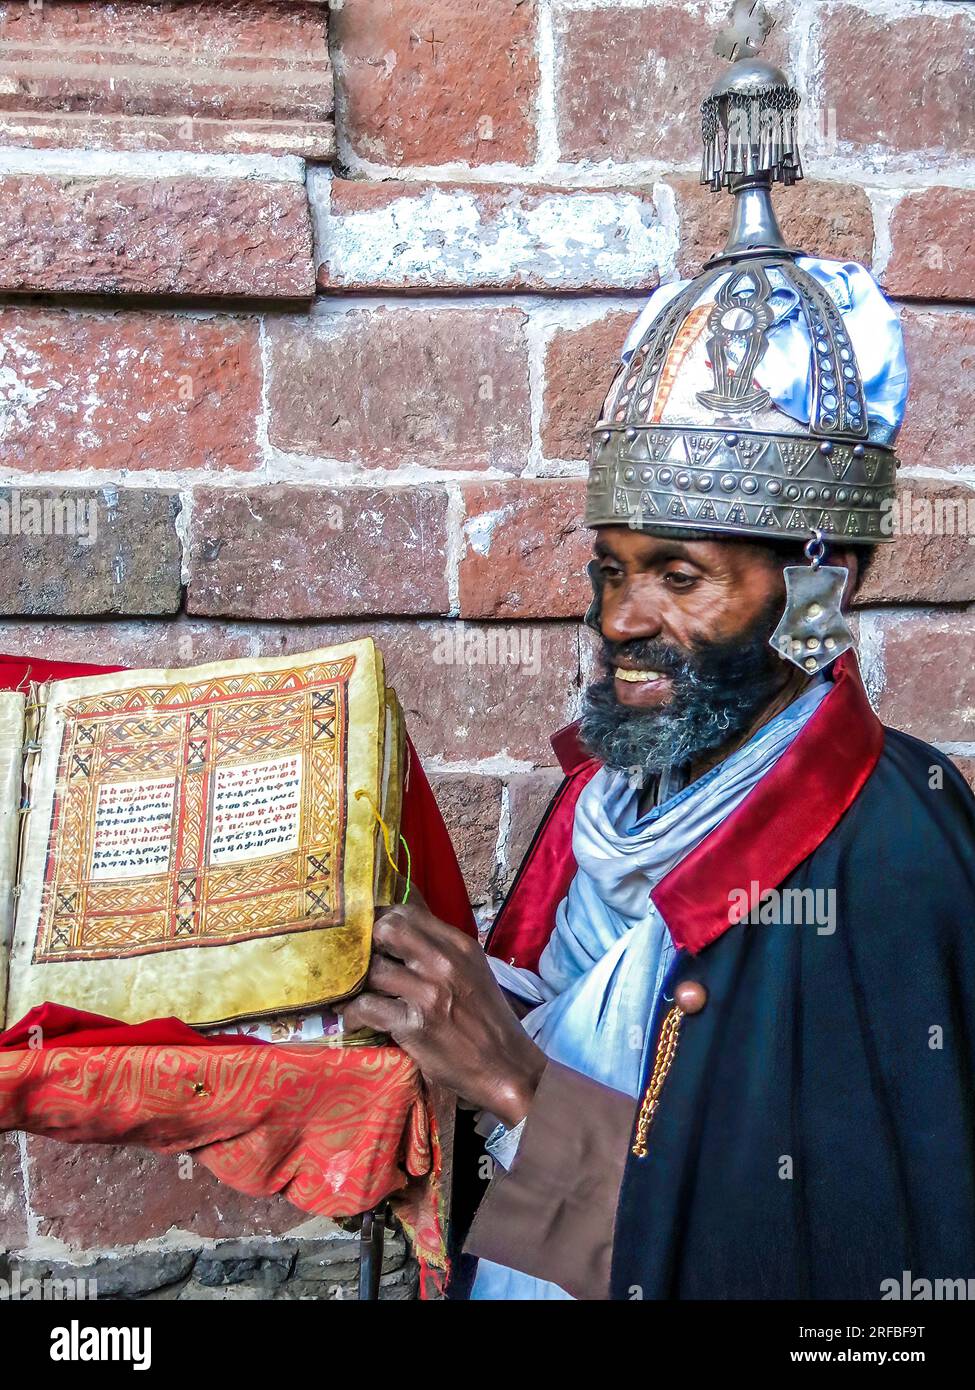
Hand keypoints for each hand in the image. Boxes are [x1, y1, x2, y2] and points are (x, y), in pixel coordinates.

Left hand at [340, 892, 545, 1127]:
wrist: (507, 1067)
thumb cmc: (487, 1019)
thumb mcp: (472, 970)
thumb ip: (440, 950)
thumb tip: (400, 931)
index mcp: (459, 945)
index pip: (407, 912)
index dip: (382, 921)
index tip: (372, 939)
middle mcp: (444, 962)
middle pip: (386, 930)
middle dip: (367, 945)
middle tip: (360, 964)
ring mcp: (429, 994)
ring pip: (372, 970)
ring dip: (355, 984)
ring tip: (352, 995)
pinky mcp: (415, 1026)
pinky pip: (367, 1007)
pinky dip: (352, 1015)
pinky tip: (353, 1022)